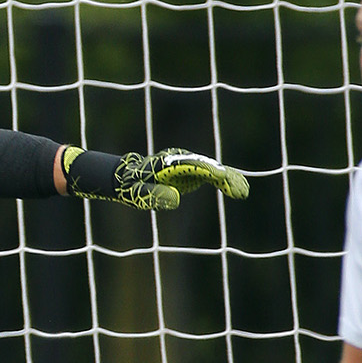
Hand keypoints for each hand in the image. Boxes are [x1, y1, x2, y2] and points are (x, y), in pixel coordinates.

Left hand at [62, 146, 250, 209]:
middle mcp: (179, 161)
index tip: (225, 180)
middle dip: (225, 178)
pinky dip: (223, 183)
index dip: (212, 175)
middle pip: (207, 168)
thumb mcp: (137, 194)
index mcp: (168, 165)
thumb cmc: (127, 185)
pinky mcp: (186, 174)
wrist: (118, 177)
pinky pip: (208, 177)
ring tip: (243, 192)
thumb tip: (174, 200)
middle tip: (241, 191)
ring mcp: (184, 166)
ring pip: (211, 171)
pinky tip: (236, 192)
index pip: (194, 168)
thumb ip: (155, 195)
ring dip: (228, 180)